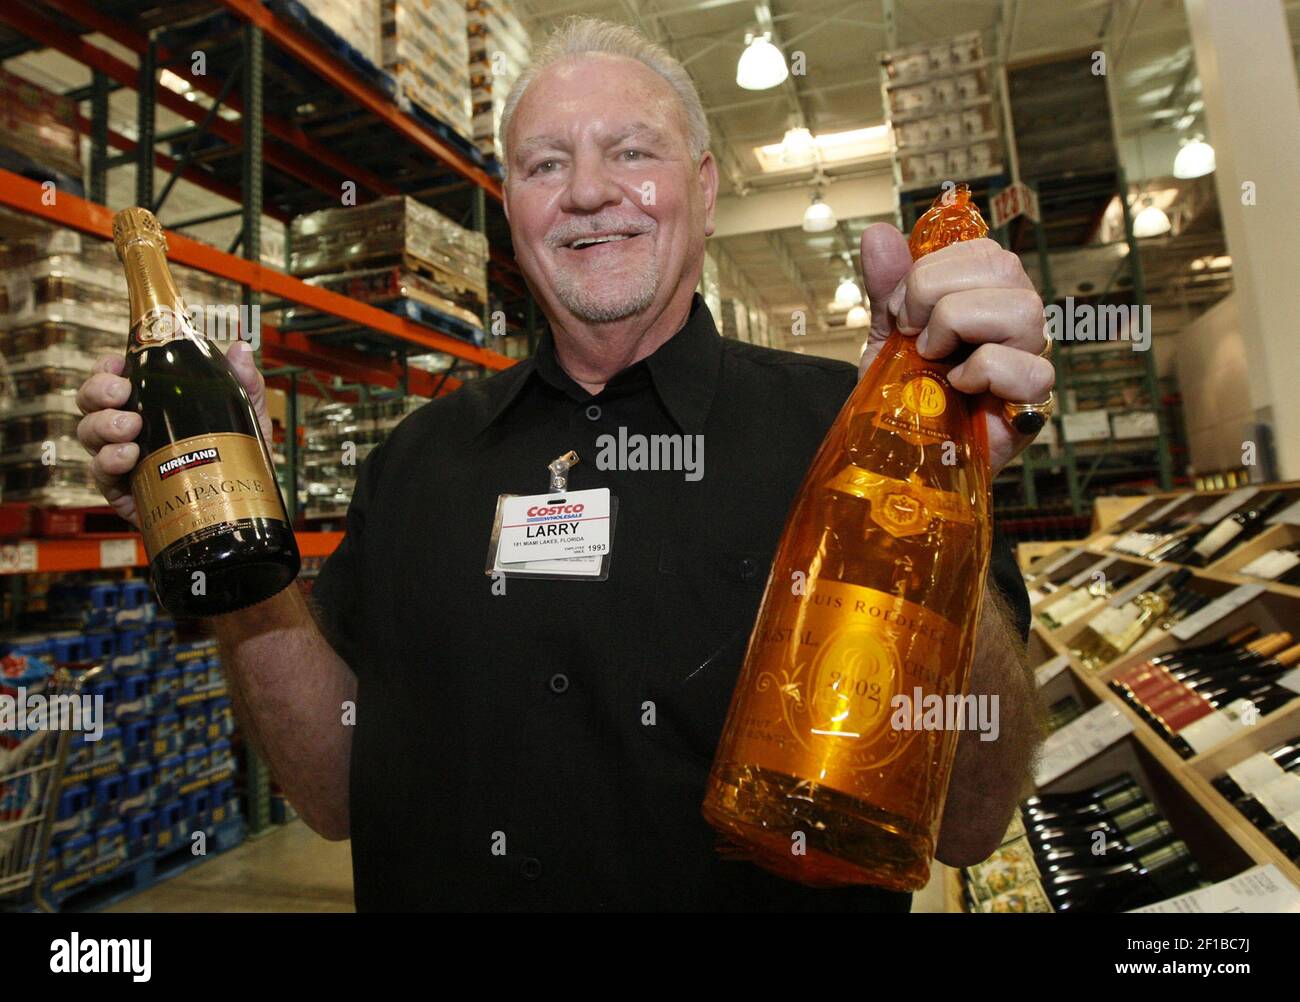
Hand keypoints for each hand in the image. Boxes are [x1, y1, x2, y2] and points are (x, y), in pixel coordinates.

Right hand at [76, 341, 270, 526]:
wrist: (236, 506)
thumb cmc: (233, 458)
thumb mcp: (245, 417)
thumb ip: (244, 383)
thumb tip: (240, 350)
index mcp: (150, 403)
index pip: (113, 377)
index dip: (106, 368)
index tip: (118, 365)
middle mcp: (128, 428)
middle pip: (90, 401)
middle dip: (97, 391)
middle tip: (121, 393)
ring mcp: (122, 458)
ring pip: (89, 433)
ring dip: (103, 425)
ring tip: (130, 427)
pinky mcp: (122, 489)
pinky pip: (99, 472)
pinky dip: (108, 461)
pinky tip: (128, 456)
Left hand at [857, 223, 1053, 473]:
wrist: (897, 455)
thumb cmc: (904, 394)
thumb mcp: (888, 334)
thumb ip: (887, 286)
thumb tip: (878, 233)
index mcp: (990, 297)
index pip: (983, 250)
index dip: (929, 271)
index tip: (900, 314)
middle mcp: (1018, 323)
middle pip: (1005, 267)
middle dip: (935, 292)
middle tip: (911, 334)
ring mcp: (1030, 362)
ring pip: (1023, 310)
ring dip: (959, 326)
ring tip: (933, 358)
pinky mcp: (1032, 406)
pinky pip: (1028, 369)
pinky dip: (982, 372)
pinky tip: (958, 387)